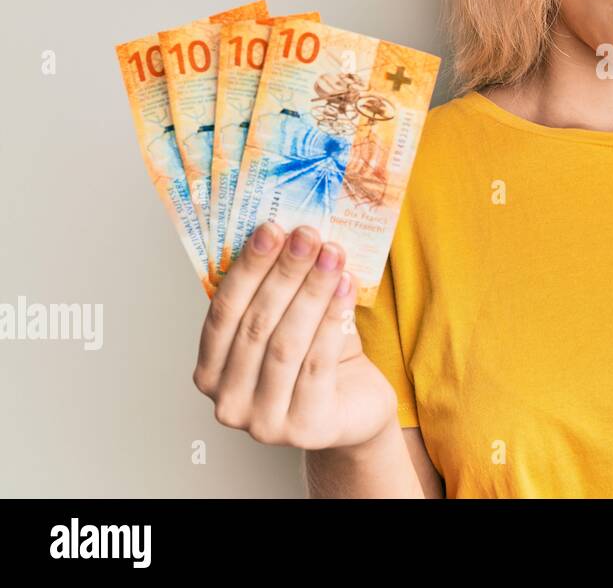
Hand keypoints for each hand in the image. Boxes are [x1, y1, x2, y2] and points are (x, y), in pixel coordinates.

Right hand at [193, 222, 397, 450]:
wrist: (356, 408)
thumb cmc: (316, 361)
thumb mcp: (287, 324)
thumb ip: (274, 293)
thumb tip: (284, 232)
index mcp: (210, 372)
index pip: (222, 313)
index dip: (247, 269)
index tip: (271, 229)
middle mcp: (228, 402)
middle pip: (255, 325)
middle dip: (284, 273)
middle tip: (307, 234)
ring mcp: (263, 422)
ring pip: (286, 343)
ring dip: (311, 291)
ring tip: (332, 255)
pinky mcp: (305, 428)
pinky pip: (317, 364)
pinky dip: (332, 320)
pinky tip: (346, 288)